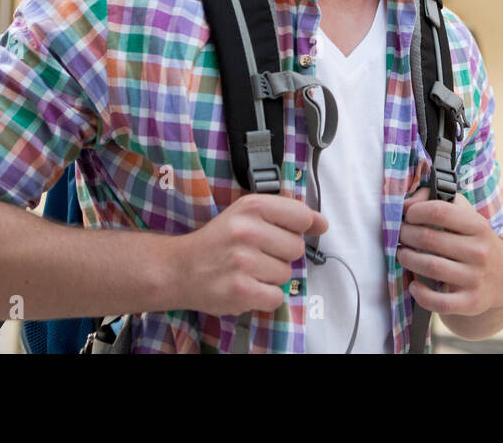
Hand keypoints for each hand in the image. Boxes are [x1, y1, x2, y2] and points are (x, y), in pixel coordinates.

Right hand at [174, 193, 326, 315]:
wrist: (180, 269)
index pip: (302, 215)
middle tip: (257, 254)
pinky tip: (247, 286)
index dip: (305, 226)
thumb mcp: (246, 213)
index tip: (300, 231)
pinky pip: (276, 297)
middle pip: (297, 248)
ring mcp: (243, 262)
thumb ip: (285, 214)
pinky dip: (265, 296)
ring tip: (248, 270)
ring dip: (271, 277)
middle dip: (282, 254)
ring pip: (287, 274)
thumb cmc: (218, 241)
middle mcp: (247, 231)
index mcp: (251, 207)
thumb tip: (322, 224)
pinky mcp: (241, 290)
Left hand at [398, 185, 502, 317]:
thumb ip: (438, 202)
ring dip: (407, 259)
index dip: (416, 212)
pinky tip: (414, 285)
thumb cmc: (476, 242)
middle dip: (406, 235)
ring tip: (403, 255)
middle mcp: (479, 251)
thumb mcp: (467, 217)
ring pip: (430, 267)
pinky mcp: (471, 302)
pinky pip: (439, 302)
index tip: (409, 216)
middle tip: (400, 235)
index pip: (439, 211)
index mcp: (478, 226)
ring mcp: (475, 278)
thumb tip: (408, 204)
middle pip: (428, 238)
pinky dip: (420, 294)